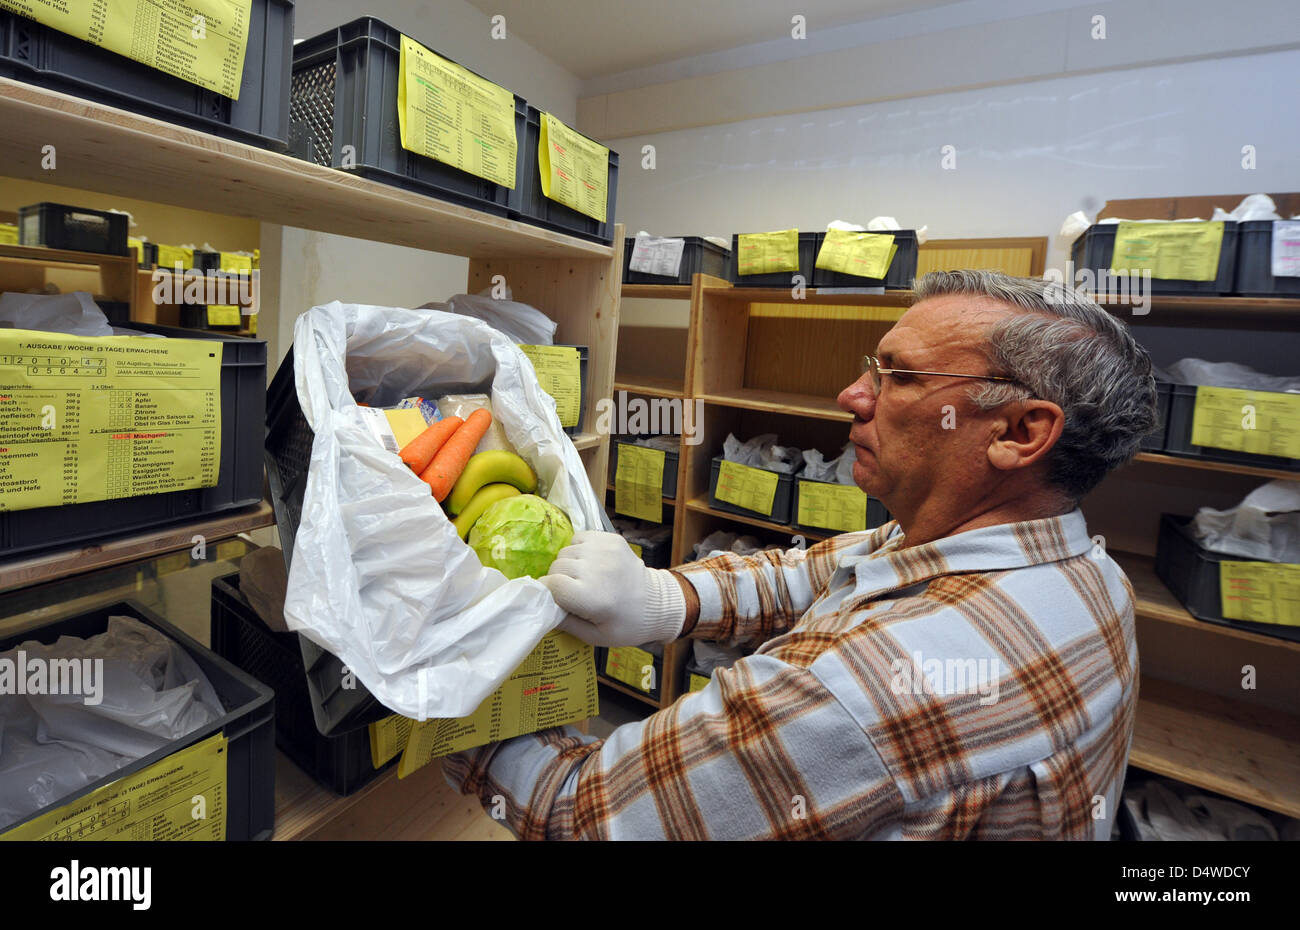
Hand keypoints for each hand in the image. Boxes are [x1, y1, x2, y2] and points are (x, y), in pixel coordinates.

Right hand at [540, 531, 686, 646]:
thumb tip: (540, 607)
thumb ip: (564, 622)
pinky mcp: (612, 539)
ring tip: (584, 577)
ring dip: (569, 564)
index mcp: (592, 597)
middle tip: (574, 591)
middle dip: (559, 579)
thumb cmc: (626, 625)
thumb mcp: (594, 636)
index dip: (548, 592)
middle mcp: (598, 570)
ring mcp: (605, 550)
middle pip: (556, 566)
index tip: (555, 599)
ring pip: (566, 551)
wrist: (658, 603)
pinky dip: (580, 549)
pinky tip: (592, 563)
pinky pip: (579, 538)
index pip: (551, 584)